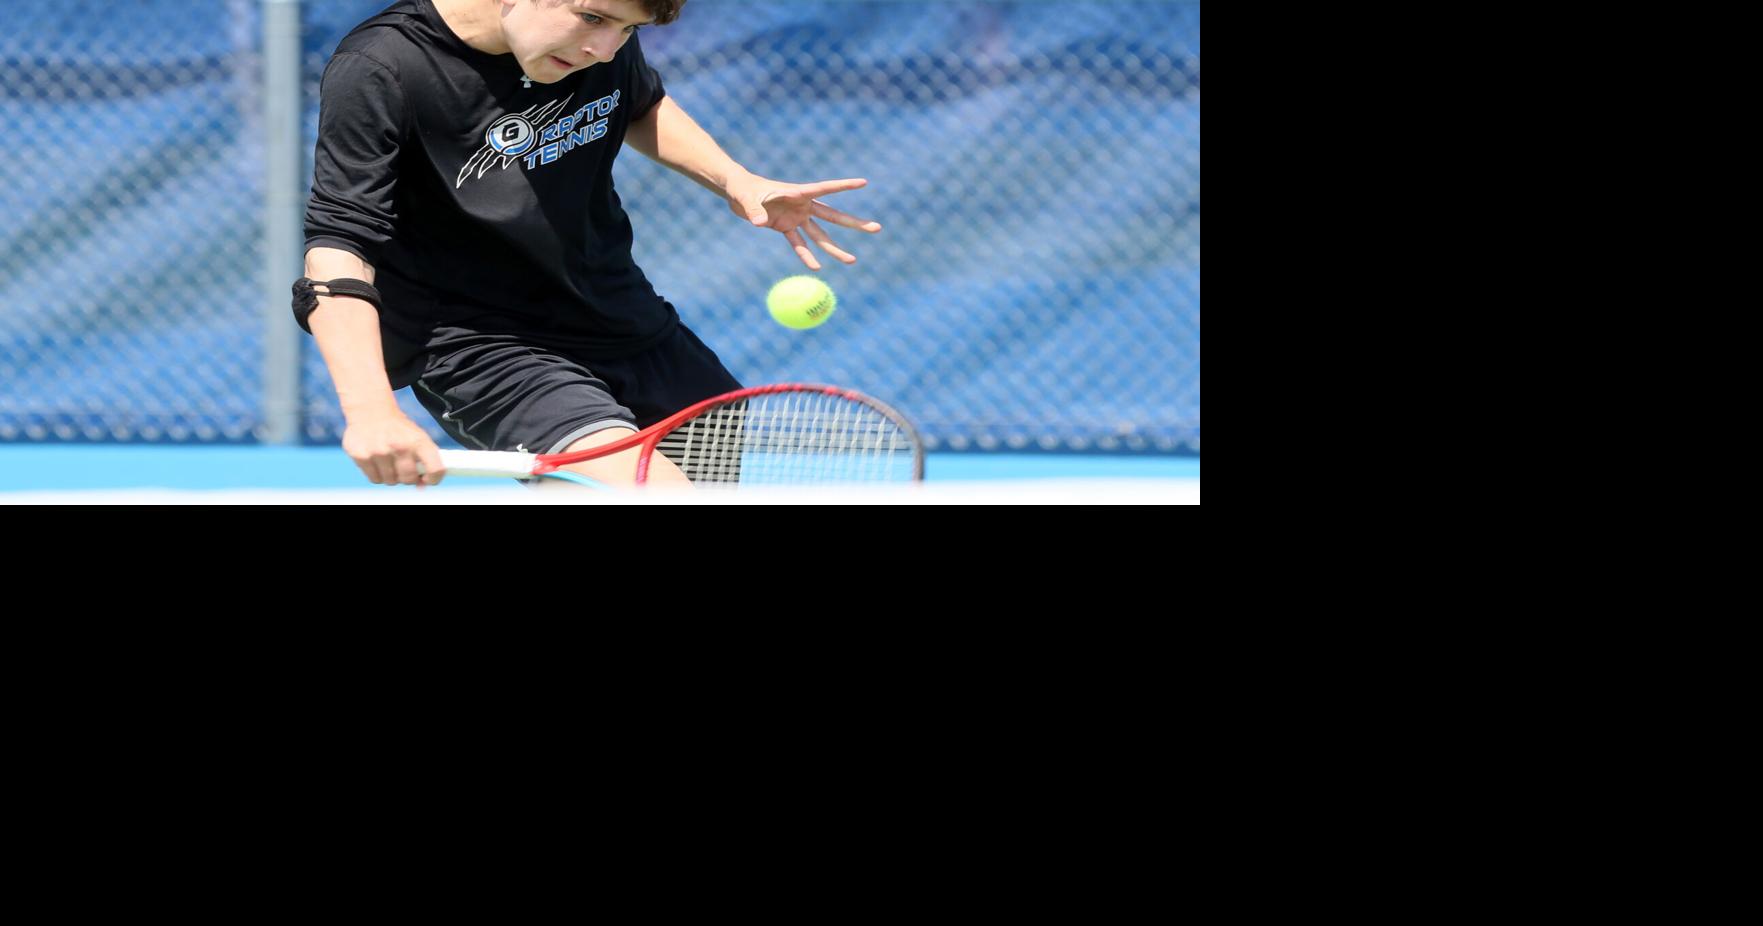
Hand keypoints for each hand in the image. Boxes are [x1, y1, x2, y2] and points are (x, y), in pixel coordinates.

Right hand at [342, 413, 445, 486]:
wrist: (371, 411)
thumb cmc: (397, 428)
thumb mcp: (417, 437)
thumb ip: (424, 460)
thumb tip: (422, 485)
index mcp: (418, 441)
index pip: (435, 468)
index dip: (434, 479)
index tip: (428, 479)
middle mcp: (400, 446)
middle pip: (408, 479)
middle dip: (407, 477)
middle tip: (403, 468)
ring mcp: (379, 452)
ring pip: (390, 481)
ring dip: (390, 476)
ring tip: (388, 460)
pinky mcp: (362, 456)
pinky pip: (374, 479)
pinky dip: (377, 474)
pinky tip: (377, 460)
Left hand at [725, 175, 882, 270]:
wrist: (737, 192)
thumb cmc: (743, 188)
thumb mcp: (747, 197)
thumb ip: (754, 209)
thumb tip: (759, 223)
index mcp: (798, 192)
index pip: (826, 188)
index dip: (844, 186)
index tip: (864, 183)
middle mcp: (802, 206)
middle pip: (833, 216)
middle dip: (854, 224)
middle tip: (877, 228)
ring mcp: (797, 217)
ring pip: (821, 235)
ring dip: (835, 249)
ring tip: (852, 260)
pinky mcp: (786, 227)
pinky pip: (799, 244)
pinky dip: (806, 256)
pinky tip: (817, 268)